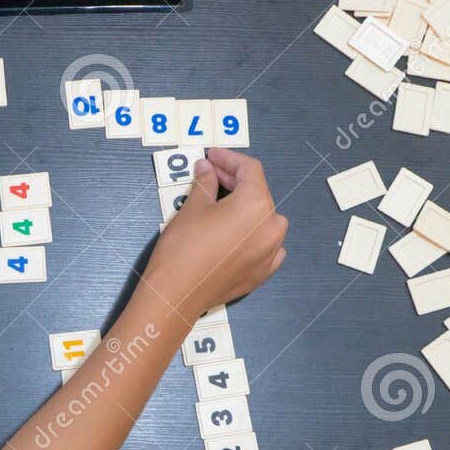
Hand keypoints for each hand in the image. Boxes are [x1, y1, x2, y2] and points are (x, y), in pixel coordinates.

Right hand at [144, 148, 286, 320]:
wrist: (177, 294)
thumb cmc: (183, 247)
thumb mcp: (193, 207)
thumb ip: (206, 182)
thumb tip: (207, 168)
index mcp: (257, 205)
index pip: (250, 170)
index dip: (229, 158)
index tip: (211, 156)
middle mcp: (272, 227)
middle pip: (258, 193)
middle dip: (234, 181)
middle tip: (209, 175)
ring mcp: (272, 252)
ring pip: (264, 219)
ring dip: (246, 207)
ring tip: (221, 204)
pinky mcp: (264, 271)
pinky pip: (266, 244)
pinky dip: (253, 234)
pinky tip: (234, 232)